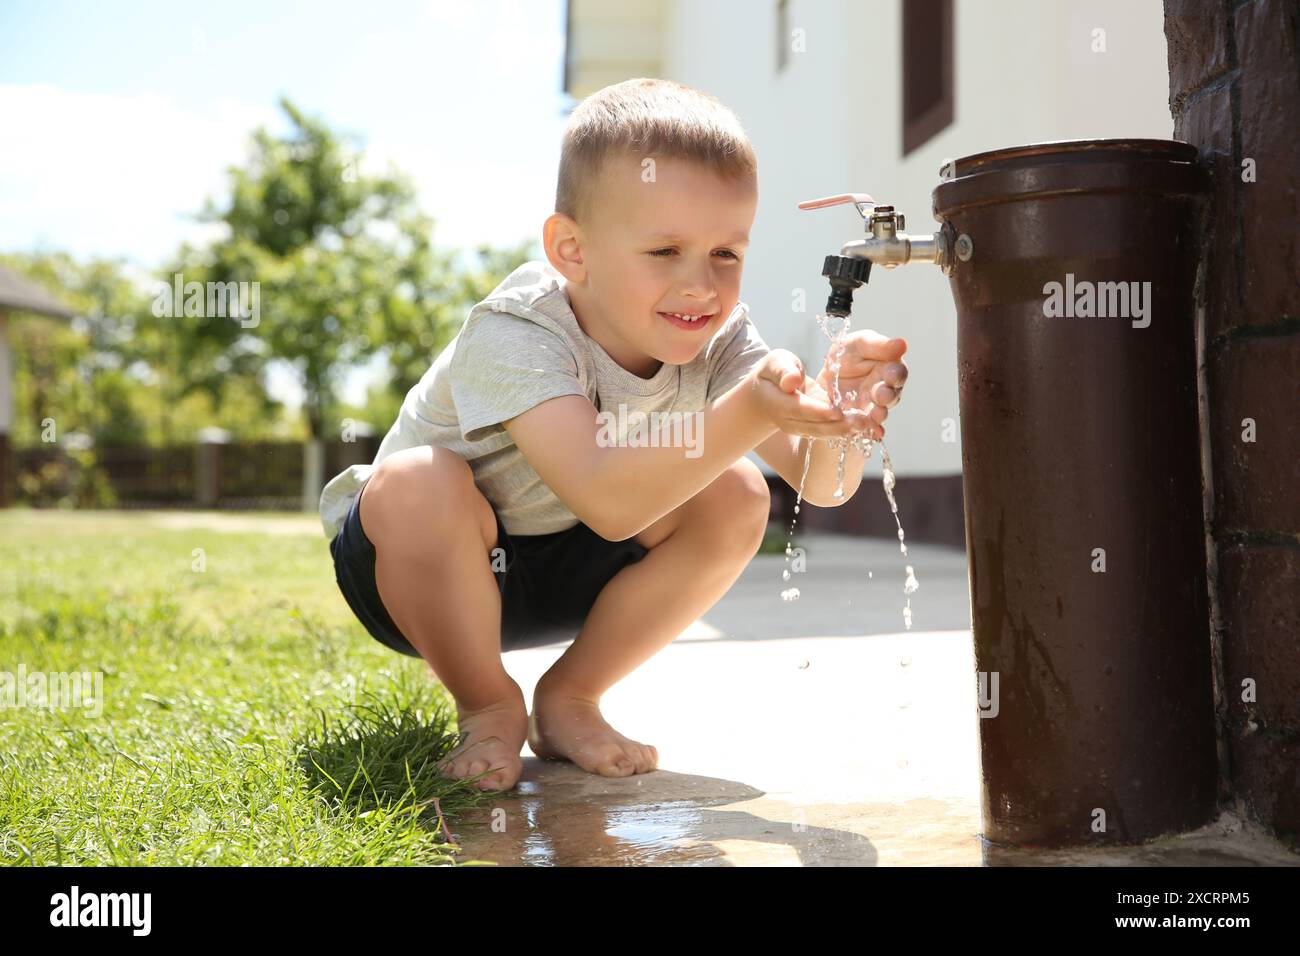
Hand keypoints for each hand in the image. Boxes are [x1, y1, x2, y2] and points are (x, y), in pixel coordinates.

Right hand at [750, 348, 872, 438]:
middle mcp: (789, 422)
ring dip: (846, 432)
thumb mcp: (774, 363)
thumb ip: (783, 370)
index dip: (819, 411)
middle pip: (815, 427)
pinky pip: (829, 432)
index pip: (800, 409)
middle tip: (863, 422)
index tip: (838, 411)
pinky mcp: (812, 429)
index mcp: (777, 404)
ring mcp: (800, 429)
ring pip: (824, 433)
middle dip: (840, 426)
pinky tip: (867, 428)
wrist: (767, 393)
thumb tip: (791, 382)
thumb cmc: (773, 372)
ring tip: (869, 426)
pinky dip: (847, 431)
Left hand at [815, 330, 907, 438]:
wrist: (826, 375)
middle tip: (881, 396)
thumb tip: (902, 344)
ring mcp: (873, 407)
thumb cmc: (847, 354)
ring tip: (875, 416)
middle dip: (887, 396)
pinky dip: (870, 431)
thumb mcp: (859, 344)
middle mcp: (885, 390)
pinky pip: (867, 427)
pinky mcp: (859, 419)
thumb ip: (879, 345)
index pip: (897, 373)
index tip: (891, 375)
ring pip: (879, 413)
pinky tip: (873, 434)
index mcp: (889, 369)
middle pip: (891, 396)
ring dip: (878, 415)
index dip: (895, 375)